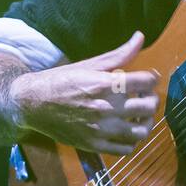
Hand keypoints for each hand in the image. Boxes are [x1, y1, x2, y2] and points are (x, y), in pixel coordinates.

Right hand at [11, 30, 159, 155]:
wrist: (33, 103)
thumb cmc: (62, 80)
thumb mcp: (90, 64)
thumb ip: (120, 54)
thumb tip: (140, 37)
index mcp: (107, 84)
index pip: (148, 81)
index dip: (152, 78)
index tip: (148, 78)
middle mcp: (107, 108)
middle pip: (150, 106)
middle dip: (152, 98)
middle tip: (145, 96)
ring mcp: (101, 129)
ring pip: (142, 131)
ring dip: (146, 121)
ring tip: (139, 115)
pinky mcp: (95, 145)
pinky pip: (126, 149)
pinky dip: (132, 140)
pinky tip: (127, 130)